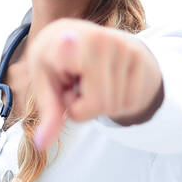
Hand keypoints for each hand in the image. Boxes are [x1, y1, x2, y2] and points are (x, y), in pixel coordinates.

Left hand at [27, 18, 162, 148]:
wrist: (83, 36)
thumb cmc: (57, 62)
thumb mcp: (46, 83)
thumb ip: (49, 112)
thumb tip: (41, 145)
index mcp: (67, 40)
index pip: (74, 80)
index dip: (74, 79)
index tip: (69, 42)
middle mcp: (99, 38)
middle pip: (99, 104)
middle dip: (83, 107)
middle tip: (74, 85)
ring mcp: (123, 46)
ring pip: (114, 105)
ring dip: (99, 104)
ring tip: (89, 80)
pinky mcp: (140, 56)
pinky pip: (130, 102)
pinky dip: (116, 101)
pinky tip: (106, 80)